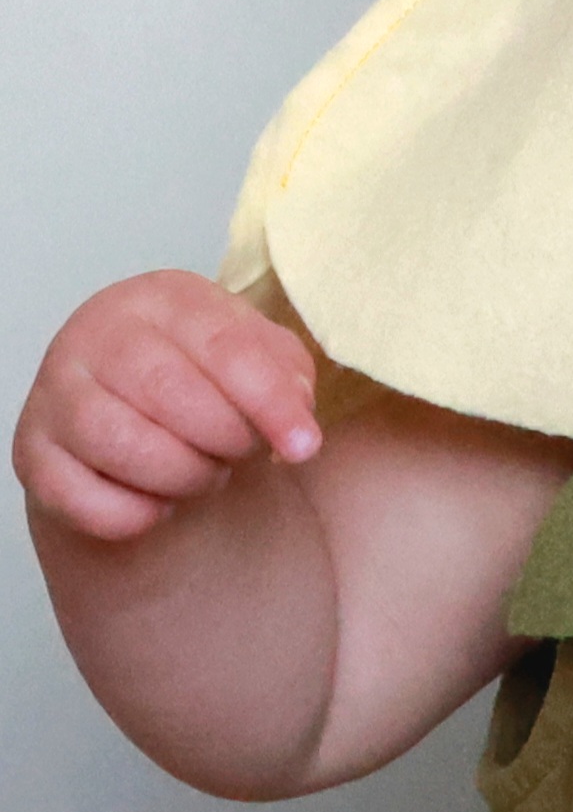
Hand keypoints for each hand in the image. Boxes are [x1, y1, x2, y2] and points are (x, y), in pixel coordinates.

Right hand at [16, 273, 321, 540]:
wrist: (133, 403)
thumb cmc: (206, 372)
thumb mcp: (261, 357)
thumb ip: (289, 380)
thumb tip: (295, 425)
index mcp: (165, 297)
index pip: (224, 348)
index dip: (271, 403)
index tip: (304, 446)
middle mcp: (98, 333)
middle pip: (169, 393)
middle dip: (224, 438)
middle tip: (242, 452)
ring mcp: (54, 391)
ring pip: (120, 443)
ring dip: (181, 475)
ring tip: (206, 473)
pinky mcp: (30, 451)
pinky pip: (79, 498)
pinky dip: (133, 514)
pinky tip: (159, 503)